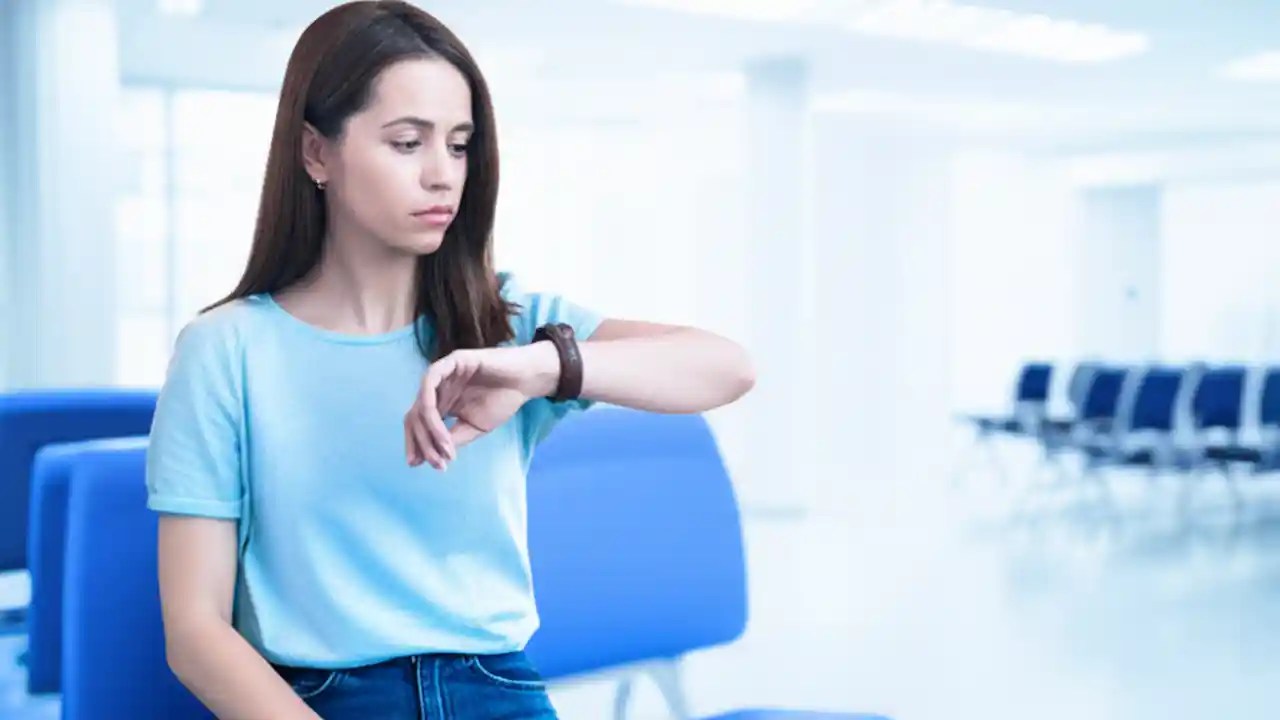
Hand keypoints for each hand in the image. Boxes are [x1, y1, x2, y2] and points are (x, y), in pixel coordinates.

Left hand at [404, 343, 558, 469]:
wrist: (525, 381)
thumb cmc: (502, 401)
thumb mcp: (474, 427)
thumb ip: (452, 438)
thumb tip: (429, 456)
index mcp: (441, 403)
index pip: (417, 423)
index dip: (414, 443)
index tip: (417, 465)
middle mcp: (437, 389)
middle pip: (414, 416)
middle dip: (421, 441)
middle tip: (436, 463)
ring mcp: (442, 374)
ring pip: (420, 403)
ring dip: (429, 429)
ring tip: (445, 448)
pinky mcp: (451, 361)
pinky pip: (430, 381)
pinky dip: (430, 406)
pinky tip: (440, 424)